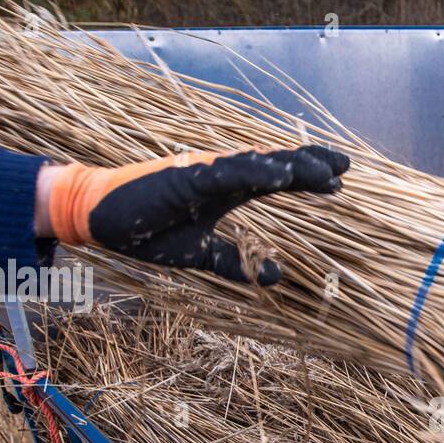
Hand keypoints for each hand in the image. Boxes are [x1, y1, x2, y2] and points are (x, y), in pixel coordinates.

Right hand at [35, 146, 349, 284]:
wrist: (99, 218)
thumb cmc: (148, 230)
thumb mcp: (202, 255)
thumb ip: (237, 264)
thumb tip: (277, 278)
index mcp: (227, 189)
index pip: (276, 177)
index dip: (307, 175)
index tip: (339, 181)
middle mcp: (221, 174)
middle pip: (275, 164)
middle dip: (310, 165)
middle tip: (344, 167)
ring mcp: (204, 172)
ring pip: (257, 164)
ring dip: (291, 166)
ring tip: (324, 172)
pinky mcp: (184, 177)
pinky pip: (224, 173)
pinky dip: (252, 172)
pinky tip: (279, 176)